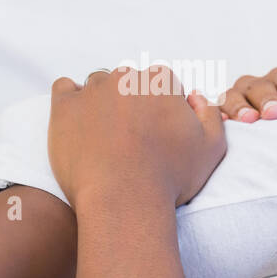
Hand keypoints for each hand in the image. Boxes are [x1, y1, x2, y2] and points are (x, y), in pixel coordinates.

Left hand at [48, 66, 226, 208]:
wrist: (124, 200)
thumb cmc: (171, 178)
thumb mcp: (212, 147)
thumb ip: (210, 114)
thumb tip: (195, 97)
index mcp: (162, 82)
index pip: (164, 81)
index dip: (164, 105)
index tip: (162, 129)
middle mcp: (127, 77)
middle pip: (130, 81)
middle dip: (133, 102)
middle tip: (136, 135)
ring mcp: (93, 90)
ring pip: (99, 85)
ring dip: (103, 102)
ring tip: (108, 134)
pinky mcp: (64, 106)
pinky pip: (65, 88)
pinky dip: (72, 99)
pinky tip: (81, 119)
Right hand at [220, 69, 276, 121]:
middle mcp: (258, 88)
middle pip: (260, 84)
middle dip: (268, 98)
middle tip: (275, 114)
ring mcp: (236, 100)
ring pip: (234, 93)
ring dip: (241, 105)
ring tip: (249, 121)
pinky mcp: (219, 117)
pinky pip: (214, 112)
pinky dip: (218, 115)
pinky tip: (224, 124)